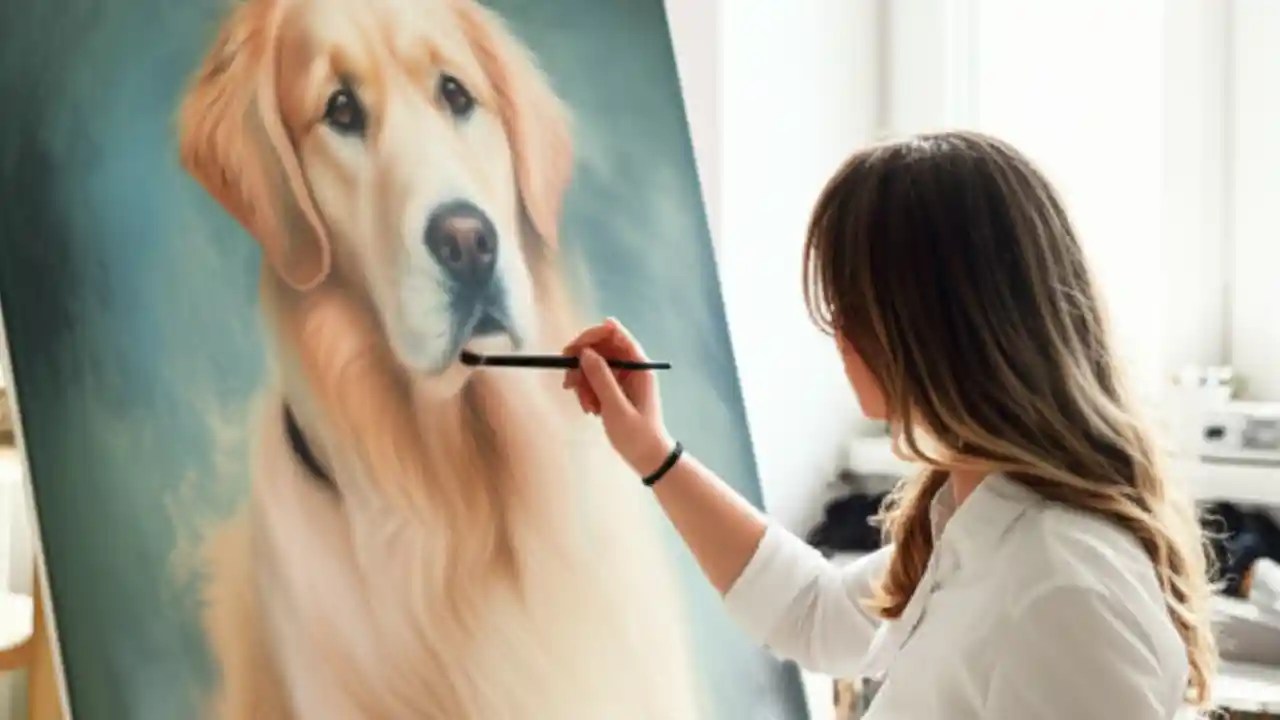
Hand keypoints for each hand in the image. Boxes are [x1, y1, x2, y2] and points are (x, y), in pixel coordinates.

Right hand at [562, 318, 674, 474]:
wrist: (648, 459)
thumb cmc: (637, 435)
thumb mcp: (616, 408)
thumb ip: (601, 378)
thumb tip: (585, 352)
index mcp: (639, 366)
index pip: (615, 334)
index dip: (592, 335)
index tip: (572, 350)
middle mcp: (631, 367)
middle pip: (600, 348)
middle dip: (581, 364)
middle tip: (568, 383)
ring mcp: (623, 378)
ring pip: (593, 365)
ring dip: (583, 383)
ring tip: (586, 407)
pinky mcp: (615, 389)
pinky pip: (594, 381)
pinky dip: (587, 393)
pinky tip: (590, 410)